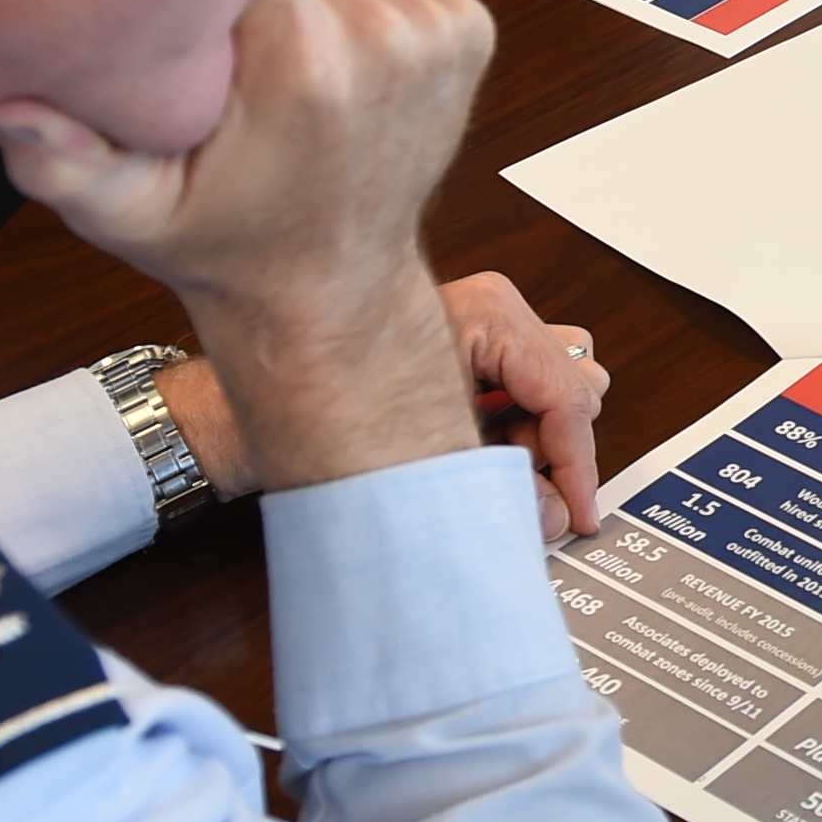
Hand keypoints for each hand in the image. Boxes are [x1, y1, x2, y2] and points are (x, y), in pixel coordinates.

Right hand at [0, 0, 482, 494]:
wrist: (330, 286)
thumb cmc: (224, 241)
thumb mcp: (123, 211)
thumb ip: (61, 156)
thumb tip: (10, 100)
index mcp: (305, 67)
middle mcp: (384, 39)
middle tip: (214, 36)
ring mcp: (436, 30)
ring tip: (269, 63)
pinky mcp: (467, 26)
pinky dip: (346, 8)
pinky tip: (323, 66)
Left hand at [151, 271, 611, 540]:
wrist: (245, 397)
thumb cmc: (304, 406)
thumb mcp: (416, 450)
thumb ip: (493, 480)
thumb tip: (545, 514)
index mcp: (484, 311)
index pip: (567, 392)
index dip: (575, 465)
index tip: (573, 512)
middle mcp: (489, 308)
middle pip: (571, 386)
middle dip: (552, 452)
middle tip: (523, 497)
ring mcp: (482, 324)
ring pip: (555, 386)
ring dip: (535, 441)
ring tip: (490, 474)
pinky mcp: (470, 346)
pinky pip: (525, 386)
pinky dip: (515, 429)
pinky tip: (477, 452)